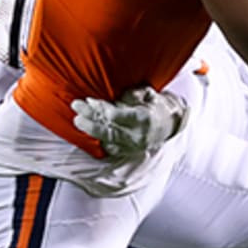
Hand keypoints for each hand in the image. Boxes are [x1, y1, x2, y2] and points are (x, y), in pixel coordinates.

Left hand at [71, 86, 187, 156]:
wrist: (171, 125)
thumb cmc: (158, 106)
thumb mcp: (150, 95)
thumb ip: (133, 95)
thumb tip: (115, 97)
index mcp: (144, 119)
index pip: (117, 117)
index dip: (101, 109)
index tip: (89, 101)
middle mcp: (137, 136)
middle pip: (109, 131)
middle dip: (90, 121)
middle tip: (76, 112)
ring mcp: (133, 147)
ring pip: (107, 140)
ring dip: (91, 130)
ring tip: (78, 120)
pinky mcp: (129, 152)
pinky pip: (111, 147)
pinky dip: (100, 138)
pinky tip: (90, 130)